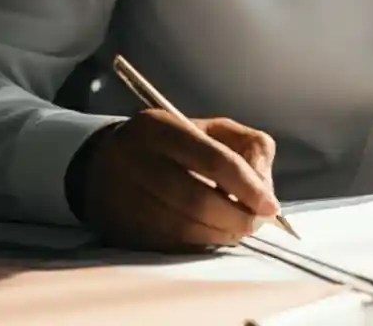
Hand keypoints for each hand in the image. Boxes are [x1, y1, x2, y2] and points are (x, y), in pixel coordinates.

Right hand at [78, 110, 279, 251]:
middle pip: (197, 199)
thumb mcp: (211, 129)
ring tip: (239, 229)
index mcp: (159, 127)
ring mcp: (123, 197)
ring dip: (221, 234)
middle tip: (257, 223)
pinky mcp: (120, 228)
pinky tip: (214, 235)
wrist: (101, 164)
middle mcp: (135, 161)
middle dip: (236, 217)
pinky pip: (169, 244)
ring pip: (183, 226)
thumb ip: (248, 147)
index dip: (248, 186)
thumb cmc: (172, 145)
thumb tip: (264, 187)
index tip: (271, 206)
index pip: (214, 160)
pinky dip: (200, 244)